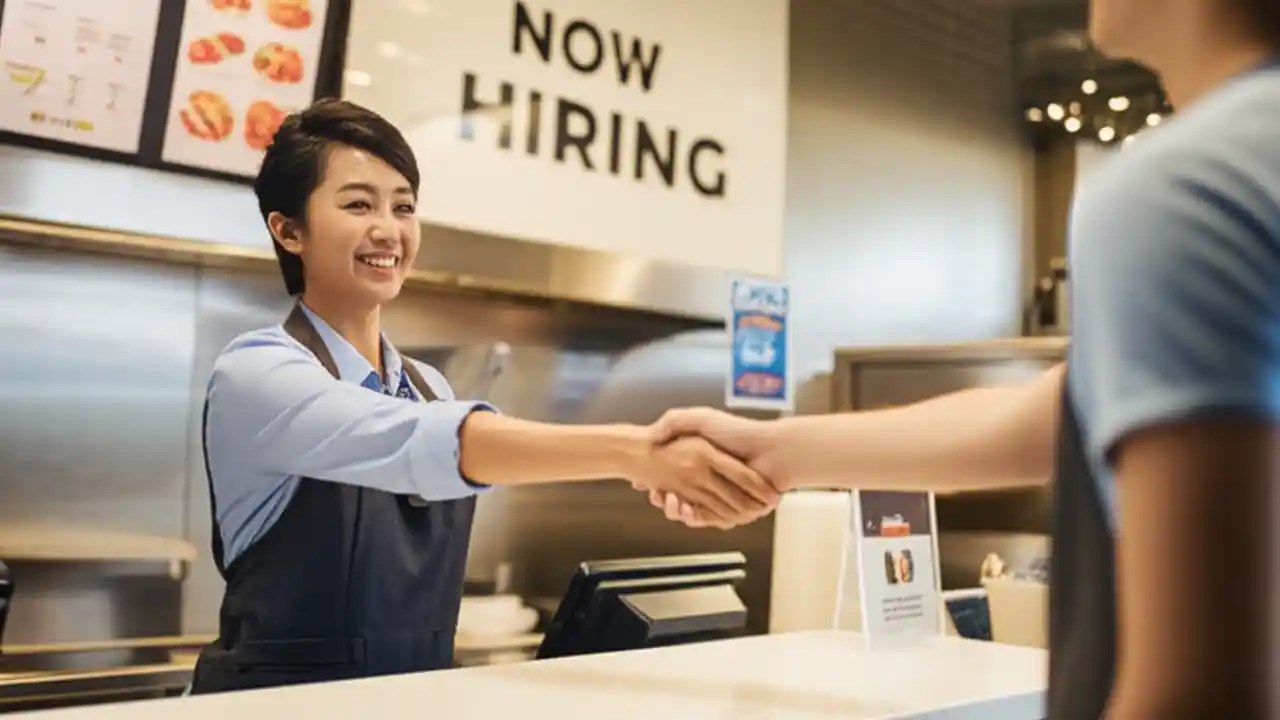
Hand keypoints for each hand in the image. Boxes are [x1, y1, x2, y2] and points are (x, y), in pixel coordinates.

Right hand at [644, 408, 786, 527]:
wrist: (773, 451)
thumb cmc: (739, 432)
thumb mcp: (700, 418)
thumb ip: (674, 422)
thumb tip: (652, 437)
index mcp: (706, 462)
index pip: (676, 478)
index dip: (659, 482)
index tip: (646, 483)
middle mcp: (714, 482)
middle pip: (682, 497)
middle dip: (666, 498)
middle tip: (654, 494)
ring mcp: (724, 498)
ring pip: (692, 510)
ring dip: (678, 509)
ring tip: (667, 500)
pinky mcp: (733, 511)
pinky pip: (709, 519)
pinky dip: (696, 518)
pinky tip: (684, 509)